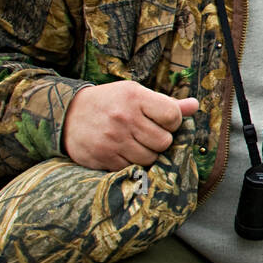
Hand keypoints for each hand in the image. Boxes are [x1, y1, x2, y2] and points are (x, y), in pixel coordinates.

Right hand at [63, 81, 198, 170]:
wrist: (66, 115)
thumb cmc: (111, 103)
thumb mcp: (136, 94)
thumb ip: (167, 103)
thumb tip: (196, 105)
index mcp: (135, 97)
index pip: (173, 116)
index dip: (173, 122)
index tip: (163, 122)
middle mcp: (123, 117)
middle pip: (164, 142)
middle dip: (160, 141)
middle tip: (148, 135)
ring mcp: (112, 139)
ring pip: (150, 159)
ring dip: (147, 154)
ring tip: (135, 143)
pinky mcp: (102, 157)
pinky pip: (131, 168)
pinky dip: (130, 163)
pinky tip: (122, 151)